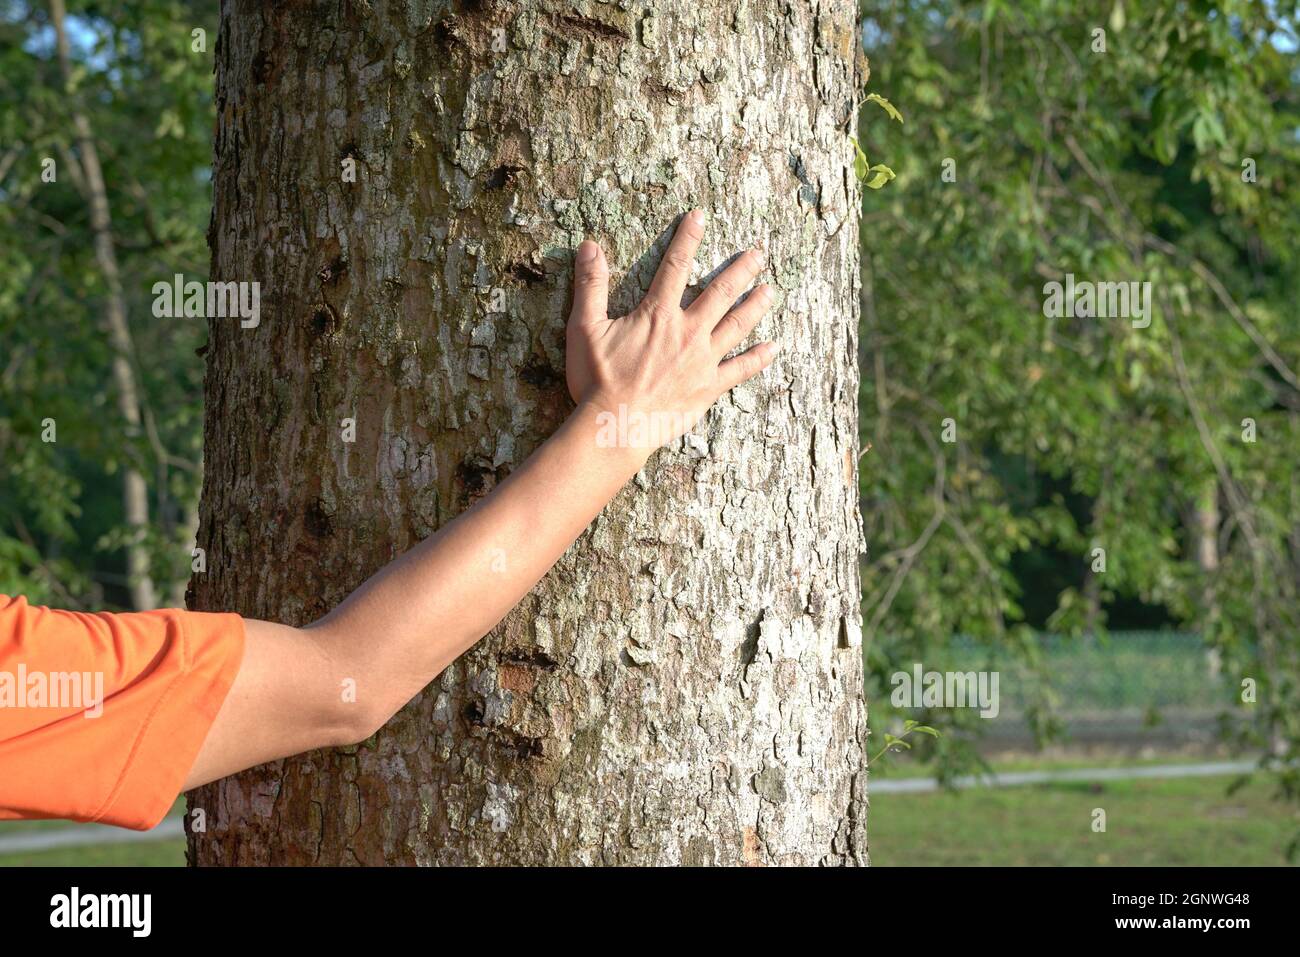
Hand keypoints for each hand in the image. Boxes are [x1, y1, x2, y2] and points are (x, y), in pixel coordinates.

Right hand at [564, 209, 777, 451]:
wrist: (614, 426)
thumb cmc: (597, 380)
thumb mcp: (584, 328)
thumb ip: (590, 285)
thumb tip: (589, 246)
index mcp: (657, 315)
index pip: (675, 266)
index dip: (687, 238)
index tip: (700, 216)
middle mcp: (687, 332)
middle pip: (720, 293)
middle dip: (740, 270)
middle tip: (758, 254)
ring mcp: (702, 361)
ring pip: (736, 326)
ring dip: (755, 306)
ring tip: (770, 291)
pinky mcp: (708, 388)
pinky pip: (739, 370)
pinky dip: (757, 359)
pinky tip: (773, 348)